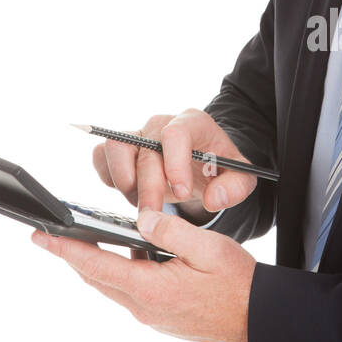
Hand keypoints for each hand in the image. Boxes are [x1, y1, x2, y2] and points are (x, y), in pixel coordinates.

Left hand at [30, 207, 255, 341]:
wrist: (259, 321)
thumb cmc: (239, 284)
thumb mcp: (208, 248)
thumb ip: (171, 231)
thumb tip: (141, 218)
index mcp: (151, 288)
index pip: (97, 264)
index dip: (66, 249)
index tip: (40, 237)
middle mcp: (144, 307)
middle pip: (96, 277)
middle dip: (72, 255)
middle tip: (48, 235)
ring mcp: (151, 315)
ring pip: (112, 285)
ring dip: (97, 263)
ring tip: (83, 240)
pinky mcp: (160, 317)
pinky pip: (130, 291)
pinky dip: (120, 272)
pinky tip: (131, 255)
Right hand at [93, 109, 258, 214]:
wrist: (200, 163)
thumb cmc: (218, 167)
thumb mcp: (240, 177)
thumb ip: (235, 188)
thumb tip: (214, 199)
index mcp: (193, 123)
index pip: (176, 134)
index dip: (175, 164)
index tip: (181, 193)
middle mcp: (161, 124)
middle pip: (145, 151)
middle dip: (148, 188)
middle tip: (154, 217)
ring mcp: (137, 134)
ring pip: (115, 148)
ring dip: (124, 182)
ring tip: (141, 203)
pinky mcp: (120, 147)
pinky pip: (101, 156)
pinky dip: (107, 177)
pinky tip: (128, 193)